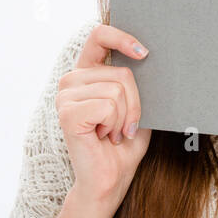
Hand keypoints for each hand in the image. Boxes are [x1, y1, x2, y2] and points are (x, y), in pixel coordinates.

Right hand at [56, 24, 152, 212]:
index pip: (99, 36)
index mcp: (87, 73)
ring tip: (113, 133)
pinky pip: (108, 106)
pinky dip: (115, 124)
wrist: (110, 180)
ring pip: (117, 90)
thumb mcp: (138, 107)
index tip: (144, 53)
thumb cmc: (124, 145)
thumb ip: (138, 82)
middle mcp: (72, 81)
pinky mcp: (67, 113)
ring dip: (125, 117)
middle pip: (121, 72)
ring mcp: (66, 96)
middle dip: (135, 103)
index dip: (122, 37)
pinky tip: (104, 137)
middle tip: (124, 127)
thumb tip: (152, 57)